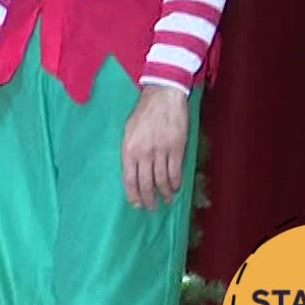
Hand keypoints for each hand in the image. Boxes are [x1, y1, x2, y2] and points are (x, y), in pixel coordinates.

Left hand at [121, 84, 190, 209]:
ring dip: (165, 193)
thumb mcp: (128, 131)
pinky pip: (175, 171)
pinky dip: (176, 182)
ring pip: (162, 180)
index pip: (129, 179)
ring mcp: (161, 151)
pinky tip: (176, 187)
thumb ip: (130, 151)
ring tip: (166, 200)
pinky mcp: (177, 148)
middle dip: (149, 199)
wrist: (163, 96)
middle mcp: (143, 153)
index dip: (133, 195)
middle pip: (146, 183)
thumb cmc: (143, 113)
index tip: (137, 204)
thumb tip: (132, 170)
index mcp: (129, 149)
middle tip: (152, 208)